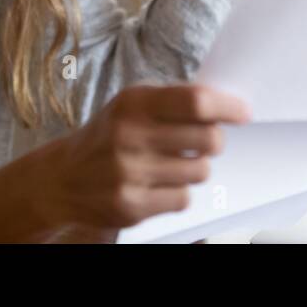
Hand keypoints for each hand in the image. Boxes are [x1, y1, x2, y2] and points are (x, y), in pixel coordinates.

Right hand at [29, 84, 251, 237]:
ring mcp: (129, 173)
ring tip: (172, 163)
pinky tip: (158, 183)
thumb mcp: (130, 104)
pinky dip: (178, 192)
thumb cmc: (108, 135)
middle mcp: (129, 136)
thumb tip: (224, 104)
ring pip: (200, 172)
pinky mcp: (131, 205)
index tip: (242, 113)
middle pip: (208, 140)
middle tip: (203, 141)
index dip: (227, 107)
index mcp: (133, 103)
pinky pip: (183, 199)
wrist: (63, 178)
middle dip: (214, 141)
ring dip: (195, 168)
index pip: (195, 102)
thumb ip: (171, 100)